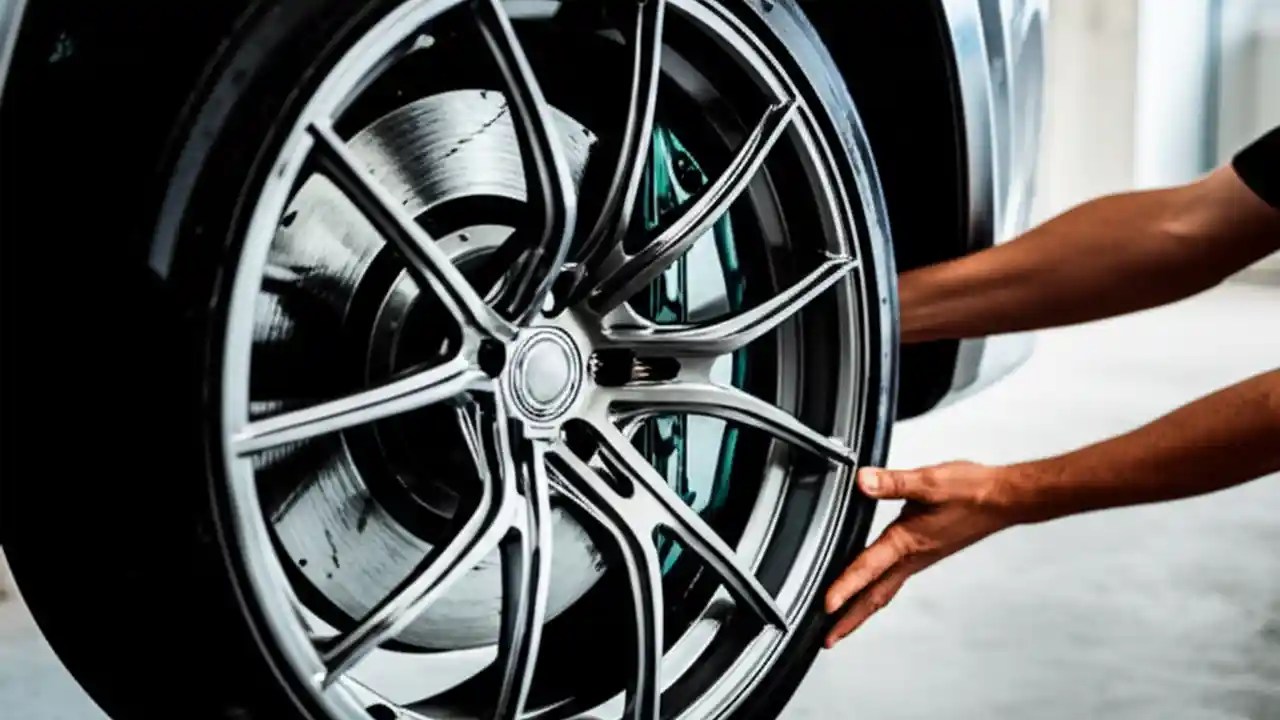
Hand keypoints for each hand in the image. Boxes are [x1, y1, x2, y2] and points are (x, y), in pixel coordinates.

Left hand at [823, 462, 1021, 647]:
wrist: (1004, 500)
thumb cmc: (972, 492)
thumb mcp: (929, 481)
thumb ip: (893, 482)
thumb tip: (863, 481)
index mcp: (907, 542)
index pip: (868, 569)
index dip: (844, 587)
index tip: (825, 606)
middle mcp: (912, 557)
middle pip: (875, 596)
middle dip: (849, 619)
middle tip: (828, 639)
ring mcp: (920, 558)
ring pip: (884, 590)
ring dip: (861, 608)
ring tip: (842, 622)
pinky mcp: (925, 553)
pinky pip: (894, 579)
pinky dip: (877, 591)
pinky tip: (873, 588)